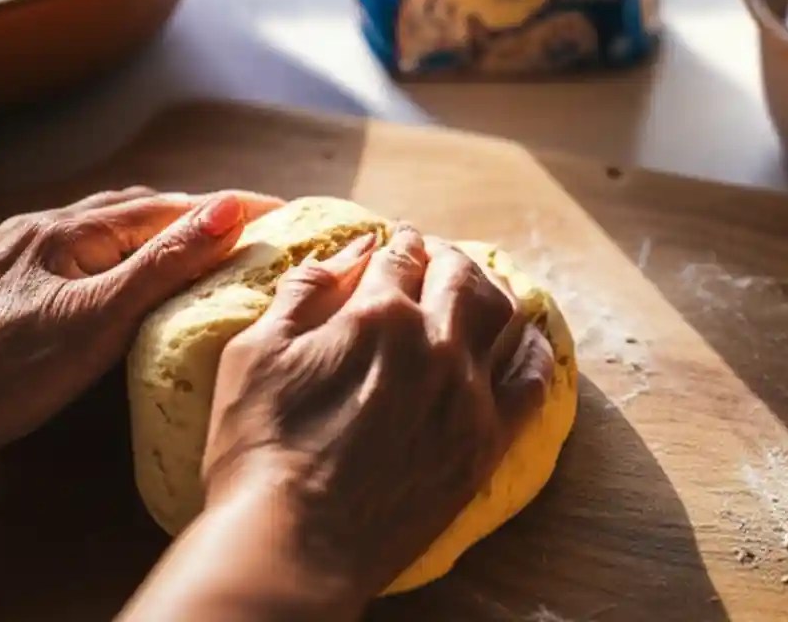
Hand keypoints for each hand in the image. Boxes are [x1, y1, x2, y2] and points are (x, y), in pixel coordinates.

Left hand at [0, 187, 281, 472]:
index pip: (173, 207)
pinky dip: (131, 253)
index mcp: (75, 230)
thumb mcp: (99, 318)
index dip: (231, 208)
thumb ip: (165, 263)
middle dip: (203, 214)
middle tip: (257, 232)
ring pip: (113, 229)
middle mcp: (51, 228)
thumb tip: (226, 209)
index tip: (287, 211)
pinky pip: (90, 251)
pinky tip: (137, 277)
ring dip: (166, 231)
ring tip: (209, 249)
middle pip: (144, 209)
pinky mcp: (14, 281)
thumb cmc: (8, 369)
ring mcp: (28, 253)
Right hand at [205, 225, 552, 597]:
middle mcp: (434, 342)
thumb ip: (305, 290)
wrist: (294, 546)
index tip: (400, 242)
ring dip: (492, 290)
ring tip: (479, 290)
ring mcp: (468, 392)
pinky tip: (527, 344)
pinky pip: (532, 381)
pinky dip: (533, 353)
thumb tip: (353, 248)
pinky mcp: (488, 441)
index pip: (401, 255)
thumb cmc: (259, 449)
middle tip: (436, 257)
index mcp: (377, 313)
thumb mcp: (254, 353)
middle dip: (447, 256)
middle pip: (460, 275)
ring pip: (504, 315)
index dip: (400, 243)